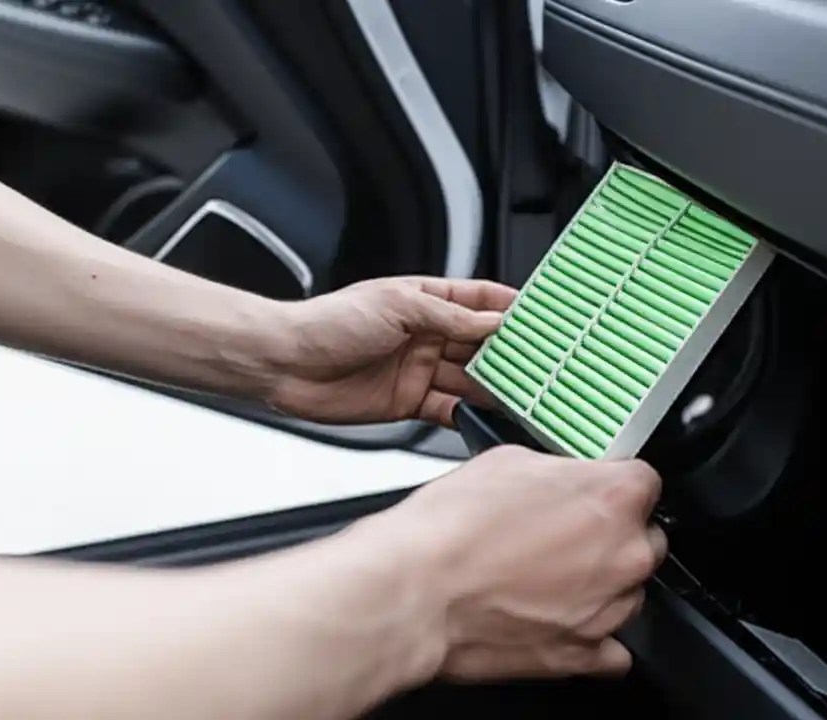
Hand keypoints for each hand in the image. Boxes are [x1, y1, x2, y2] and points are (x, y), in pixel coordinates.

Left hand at [265, 276, 516, 425]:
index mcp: (426, 300)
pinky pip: (449, 409)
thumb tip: (493, 321)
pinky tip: (485, 416)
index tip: (541, 318)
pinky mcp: (409, 402)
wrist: (285, 362)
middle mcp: (427, 334)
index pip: (480, 300)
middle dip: (509, 352)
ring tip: (520, 393)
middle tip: (540, 363)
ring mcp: (419, 369)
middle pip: (481, 344)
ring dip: (493, 387)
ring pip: (470, 380)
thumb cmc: (329, 322)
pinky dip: (468, 415)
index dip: (510, 308)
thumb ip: (449, 316)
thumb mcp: (397, 306)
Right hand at [371, 445, 667, 680]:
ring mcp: (608, 610)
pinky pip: (612, 649)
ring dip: (601, 583)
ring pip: (629, 591)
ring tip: (547, 576)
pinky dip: (592, 636)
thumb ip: (558, 472)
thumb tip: (565, 479)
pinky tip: (557, 618)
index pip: (645, 482)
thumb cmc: (450, 528)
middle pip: (643, 538)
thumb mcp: (508, 461)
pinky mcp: (583, 654)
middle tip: (561, 533)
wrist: (414, 592)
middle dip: (611, 534)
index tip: (593, 492)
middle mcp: (624, 555)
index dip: (614, 485)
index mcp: (614, 498)